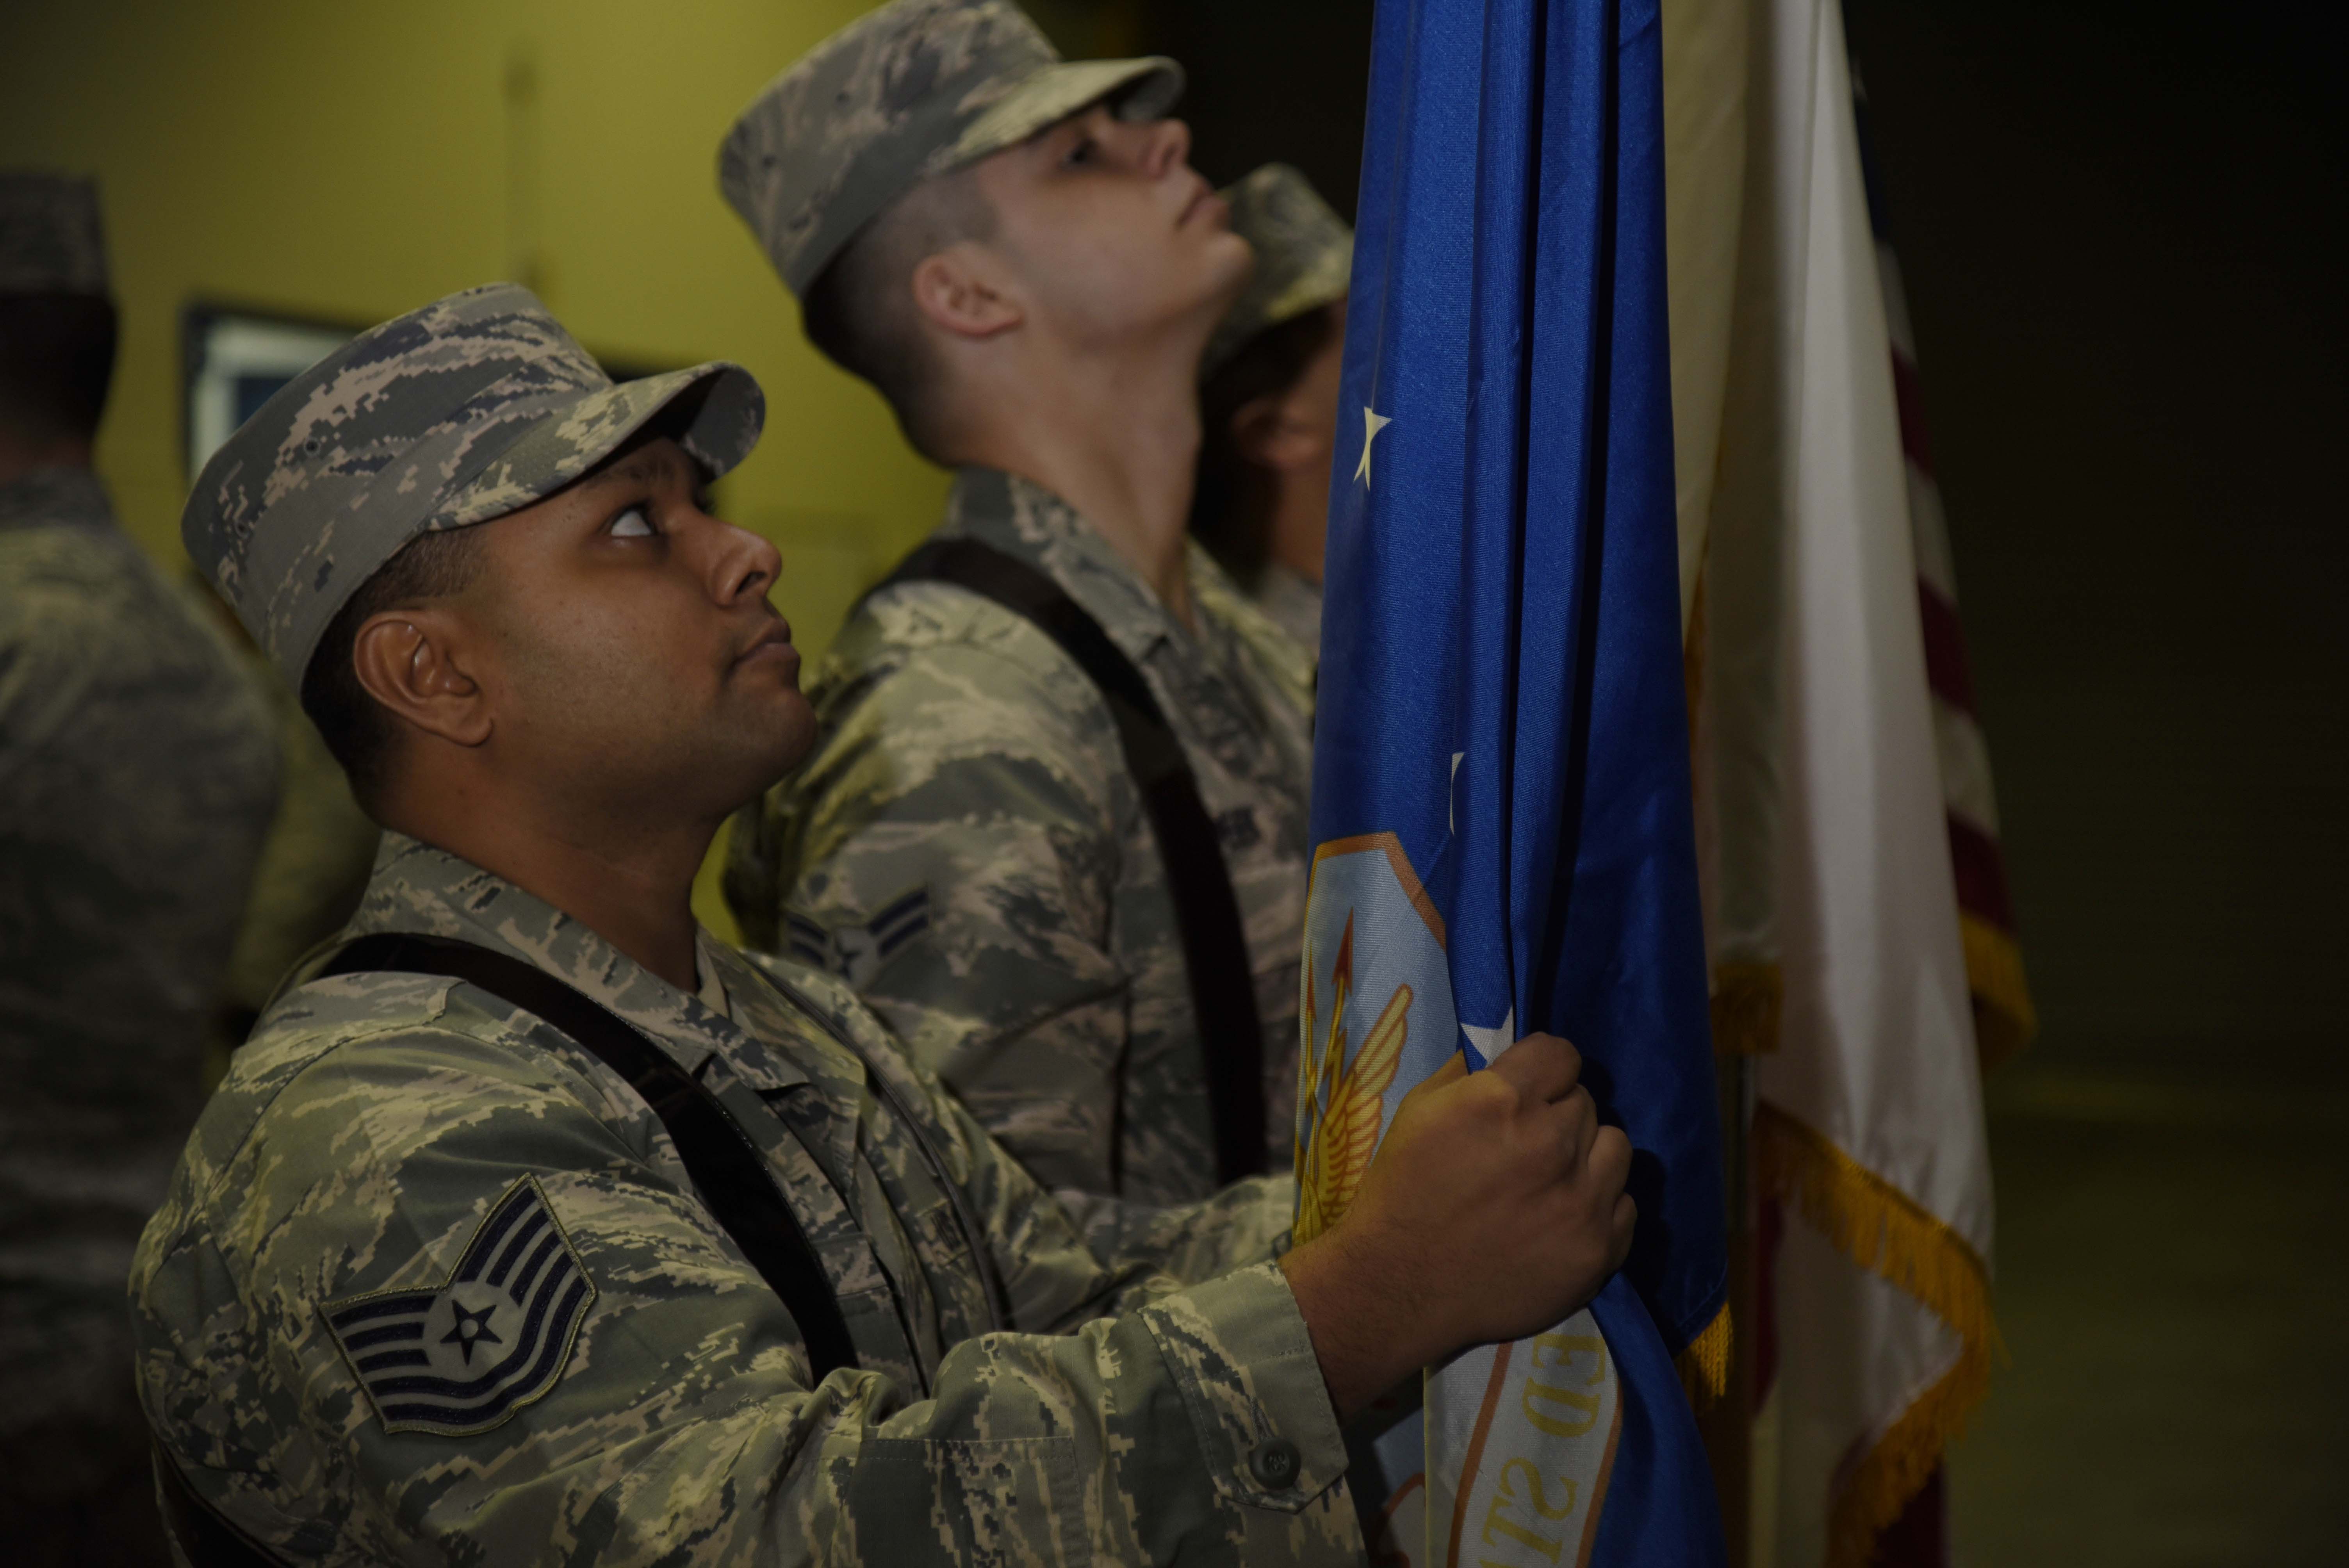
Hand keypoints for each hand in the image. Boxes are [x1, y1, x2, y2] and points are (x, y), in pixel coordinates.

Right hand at [1280, 1034, 1634, 1416]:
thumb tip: (1508, 1057)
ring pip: (1616, 1146)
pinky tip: (1561, 1220)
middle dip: (1556, 1116)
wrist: (1399, 1287)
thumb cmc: (1402, 1191)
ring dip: (1587, 1157)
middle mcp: (1550, 1143)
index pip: (1560, 1054)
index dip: (1542, 1070)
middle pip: (1584, 1102)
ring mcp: (1581, 1200)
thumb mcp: (1418, 1111)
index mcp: (1502, 1101)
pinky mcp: (1598, 1249)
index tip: (1528, 1091)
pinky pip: (1626, 1205)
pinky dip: (1598, 1209)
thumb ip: (1469, 1074)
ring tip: (1552, 1181)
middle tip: (1525, 1146)